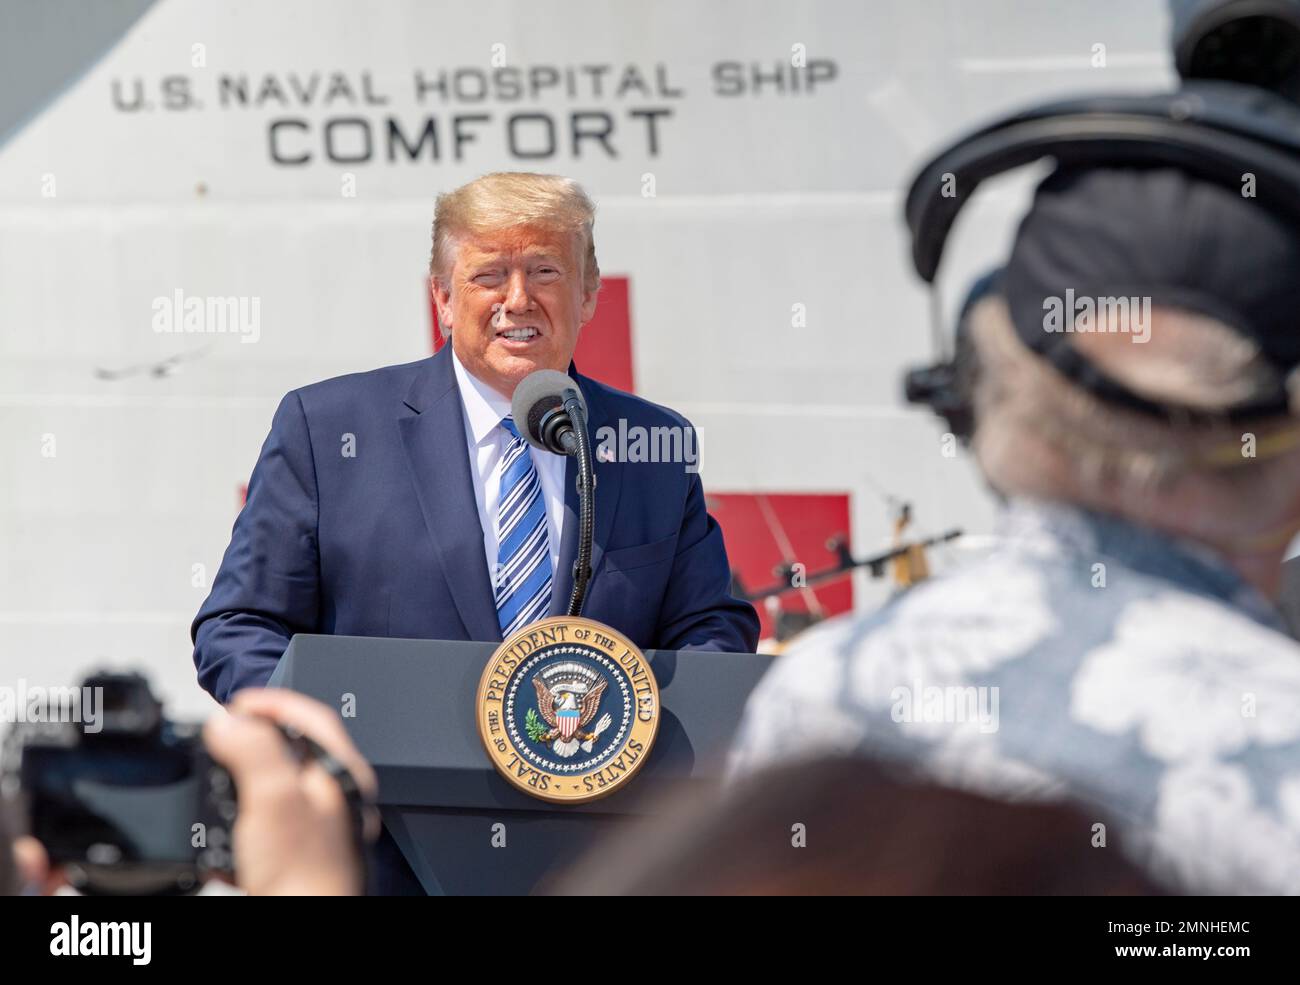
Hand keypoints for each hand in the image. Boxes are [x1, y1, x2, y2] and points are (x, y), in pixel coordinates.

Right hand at [203, 688, 378, 895]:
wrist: (303, 925)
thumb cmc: (304, 875)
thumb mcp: (272, 798)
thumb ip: (253, 752)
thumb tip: (230, 722)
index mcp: (340, 774)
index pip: (313, 717)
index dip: (273, 701)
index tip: (238, 702)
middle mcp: (333, 798)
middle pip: (295, 749)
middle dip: (254, 736)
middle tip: (225, 731)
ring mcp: (314, 827)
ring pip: (277, 787)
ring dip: (243, 776)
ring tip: (218, 772)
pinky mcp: (293, 854)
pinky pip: (263, 823)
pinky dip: (238, 817)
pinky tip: (223, 829)